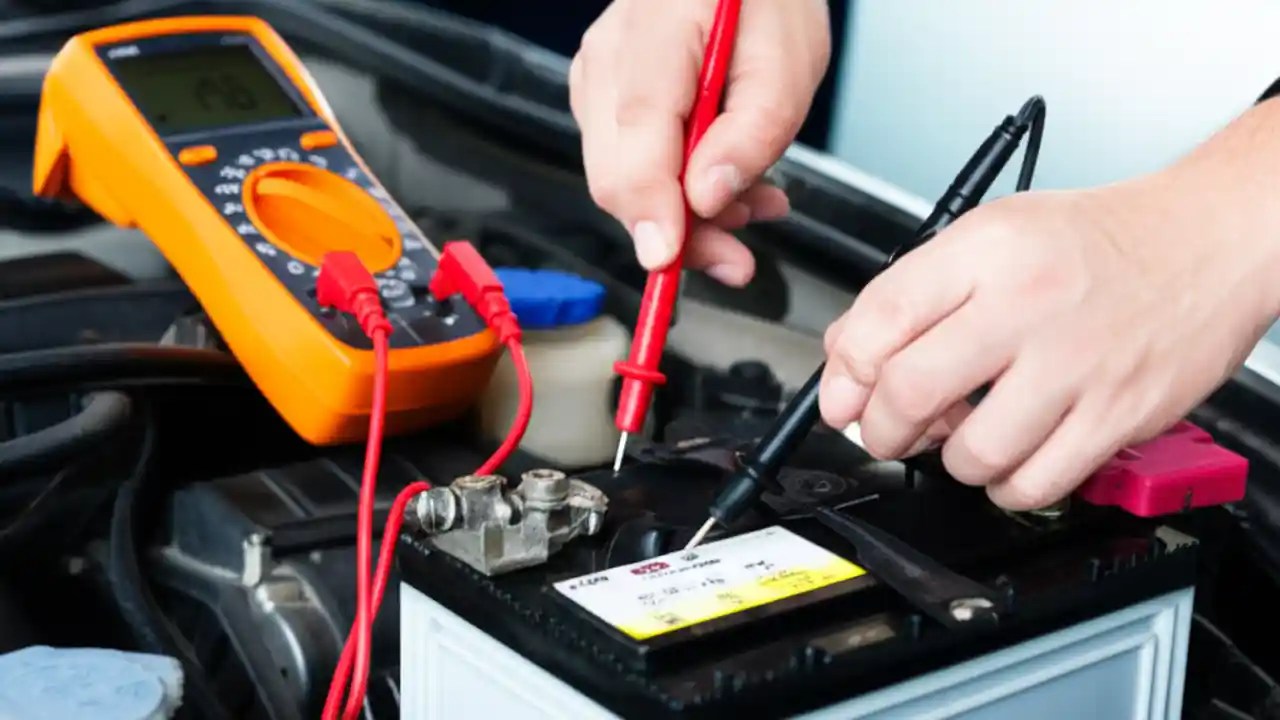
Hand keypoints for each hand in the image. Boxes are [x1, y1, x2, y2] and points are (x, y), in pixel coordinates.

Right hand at [569, 0, 830, 285]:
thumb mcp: (790, 62)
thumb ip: (753, 132)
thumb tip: (704, 200)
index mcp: (655, 32)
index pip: (636, 138)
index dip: (650, 209)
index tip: (668, 257)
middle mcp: (609, 56)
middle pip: (618, 177)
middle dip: (679, 231)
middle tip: (739, 256)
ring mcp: (596, 75)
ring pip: (621, 181)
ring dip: (686, 213)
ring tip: (752, 204)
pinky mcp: (602, 95)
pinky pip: (628, 164)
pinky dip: (675, 188)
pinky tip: (721, 181)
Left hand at [820, 181, 1279, 510]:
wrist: (1207, 239)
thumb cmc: (1097, 240)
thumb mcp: (990, 234)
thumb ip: (913, 293)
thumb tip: (846, 358)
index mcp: (986, 250)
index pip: (879, 320)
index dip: (843, 374)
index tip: (840, 400)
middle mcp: (1027, 303)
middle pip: (910, 391)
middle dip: (881, 429)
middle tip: (887, 432)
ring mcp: (1076, 363)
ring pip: (971, 452)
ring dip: (951, 461)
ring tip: (965, 437)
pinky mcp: (1117, 414)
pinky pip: (1034, 483)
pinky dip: (1006, 487)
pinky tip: (1011, 458)